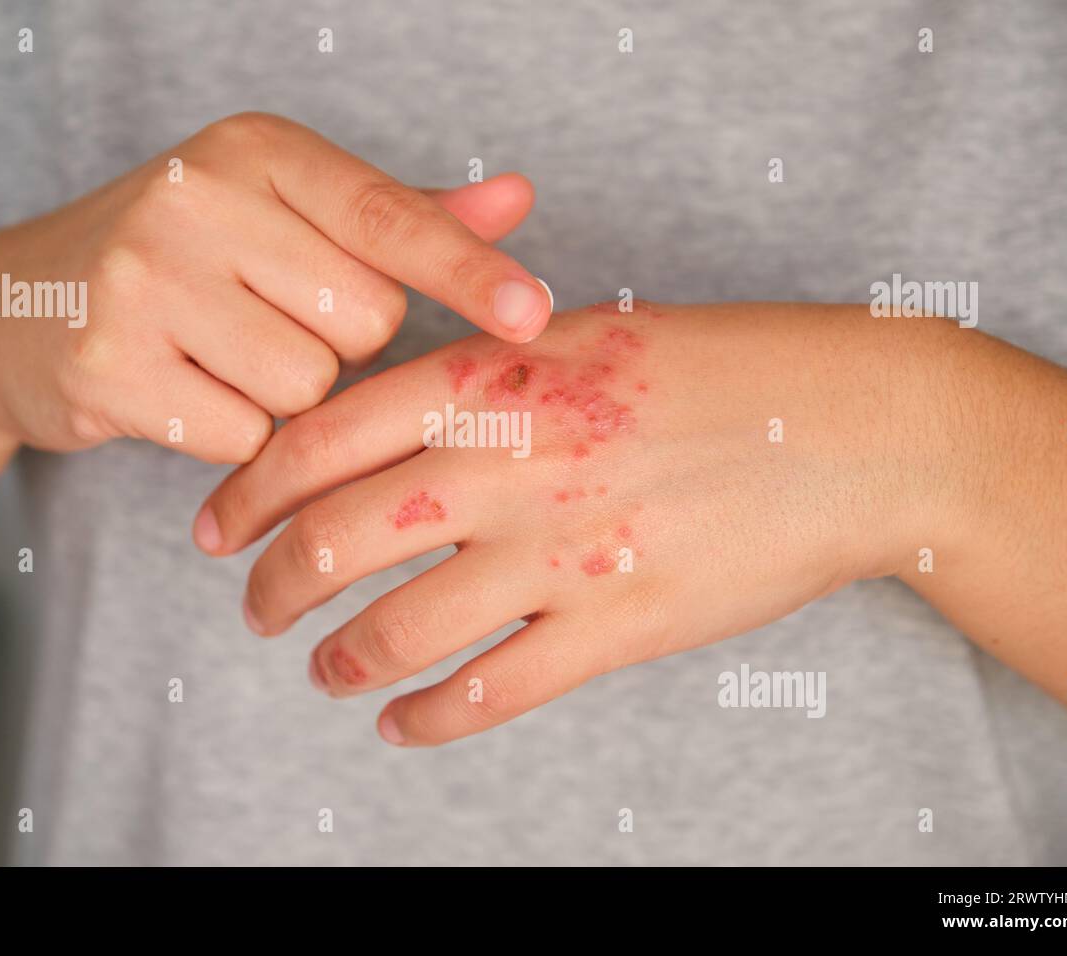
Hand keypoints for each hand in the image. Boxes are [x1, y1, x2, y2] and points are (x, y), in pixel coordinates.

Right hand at [0, 112, 549, 467]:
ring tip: (218, 354)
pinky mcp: (108, 364)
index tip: (532, 315)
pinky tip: (182, 391)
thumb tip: (516, 198)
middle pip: (361, 321)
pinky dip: (230, 434)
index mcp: (254, 151)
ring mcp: (143, 281)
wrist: (15, 311)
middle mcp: (195, 199)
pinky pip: (242, 438)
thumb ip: (402, 217)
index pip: (387, 217)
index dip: (467, 271)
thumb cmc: (183, 261)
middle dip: (338, 344)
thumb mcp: (284, 215)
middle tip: (266, 318)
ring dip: (285, 396)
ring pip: (306, 389)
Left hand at [198, 302, 965, 744]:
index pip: (319, 438)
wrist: (847, 429)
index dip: (249, 490)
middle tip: (253, 604)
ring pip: (399, 627)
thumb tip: (388, 416)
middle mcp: (506, 465)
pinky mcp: (615, 626)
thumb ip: (480, 369)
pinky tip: (401, 722)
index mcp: (490, 378)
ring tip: (320, 666)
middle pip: (335, 540)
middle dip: (271, 583)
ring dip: (337, 657)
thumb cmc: (720, 369)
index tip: (219, 525)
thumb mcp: (583, 332)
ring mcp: (559, 551)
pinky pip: (490, 690)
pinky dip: (426, 716)